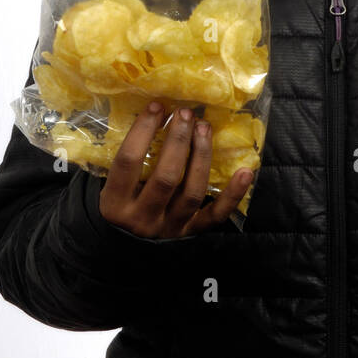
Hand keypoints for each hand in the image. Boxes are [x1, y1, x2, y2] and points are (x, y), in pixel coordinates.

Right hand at [98, 102, 252, 238]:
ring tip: (204, 128)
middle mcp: (143, 218)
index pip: (129, 162)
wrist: (126, 250)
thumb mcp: (112, 188)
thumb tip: (153, 114)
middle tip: (186, 114)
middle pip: (165, 176)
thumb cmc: (121, 206)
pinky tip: (245, 172)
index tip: (158, 106)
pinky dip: (233, 194)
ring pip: (191, 192)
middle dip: (178, 140)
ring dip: (201, 156)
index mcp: (115, 204)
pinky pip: (215, 215)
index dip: (143, 130)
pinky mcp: (191, 233)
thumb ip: (129, 161)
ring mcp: (169, 228)